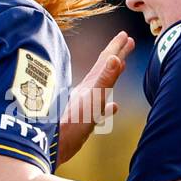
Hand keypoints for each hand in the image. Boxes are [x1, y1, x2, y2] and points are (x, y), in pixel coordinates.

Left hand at [58, 31, 133, 164]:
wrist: (52, 146)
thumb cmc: (73, 124)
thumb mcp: (92, 100)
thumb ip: (104, 80)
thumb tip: (115, 58)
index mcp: (90, 84)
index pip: (106, 60)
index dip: (117, 47)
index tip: (126, 34)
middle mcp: (87, 91)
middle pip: (104, 67)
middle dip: (116, 54)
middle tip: (128, 41)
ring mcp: (85, 104)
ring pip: (102, 84)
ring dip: (113, 74)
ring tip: (122, 66)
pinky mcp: (84, 119)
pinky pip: (100, 107)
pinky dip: (109, 104)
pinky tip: (113, 106)